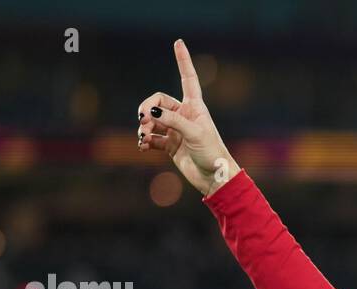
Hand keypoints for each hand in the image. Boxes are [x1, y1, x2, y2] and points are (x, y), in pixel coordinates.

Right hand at [136, 39, 240, 196]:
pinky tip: (143, 146)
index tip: (178, 42)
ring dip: (144, 126)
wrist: (214, 178)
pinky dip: (145, 140)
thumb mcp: (194, 133)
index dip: (183, 60)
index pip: (187, 78)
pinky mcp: (171, 146)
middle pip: (158, 102)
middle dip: (147, 109)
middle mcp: (184, 115)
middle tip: (142, 120)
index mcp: (195, 107)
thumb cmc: (211, 153)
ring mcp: (176, 130)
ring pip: (152, 120)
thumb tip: (150, 113)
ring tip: (143, 136)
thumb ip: (172, 121)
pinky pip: (152, 138)